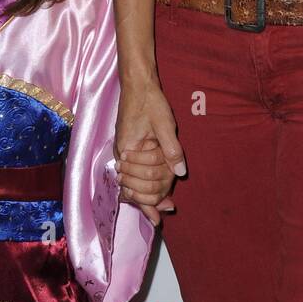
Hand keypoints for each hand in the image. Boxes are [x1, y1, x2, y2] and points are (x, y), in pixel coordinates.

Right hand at [115, 78, 185, 226]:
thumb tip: (180, 174)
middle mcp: (122, 155)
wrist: (138, 83)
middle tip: (171, 206)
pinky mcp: (130, 148)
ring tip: (168, 202)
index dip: (149, 204)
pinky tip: (158, 190)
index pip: (136, 187)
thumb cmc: (150, 101)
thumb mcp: (164, 125)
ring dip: (151, 190)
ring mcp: (125, 152)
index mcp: (127, 151)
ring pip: (136, 182)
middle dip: (153, 196)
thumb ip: (171, 150)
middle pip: (136, 187)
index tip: (160, 218)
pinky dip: (146, 182)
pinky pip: (136, 172)